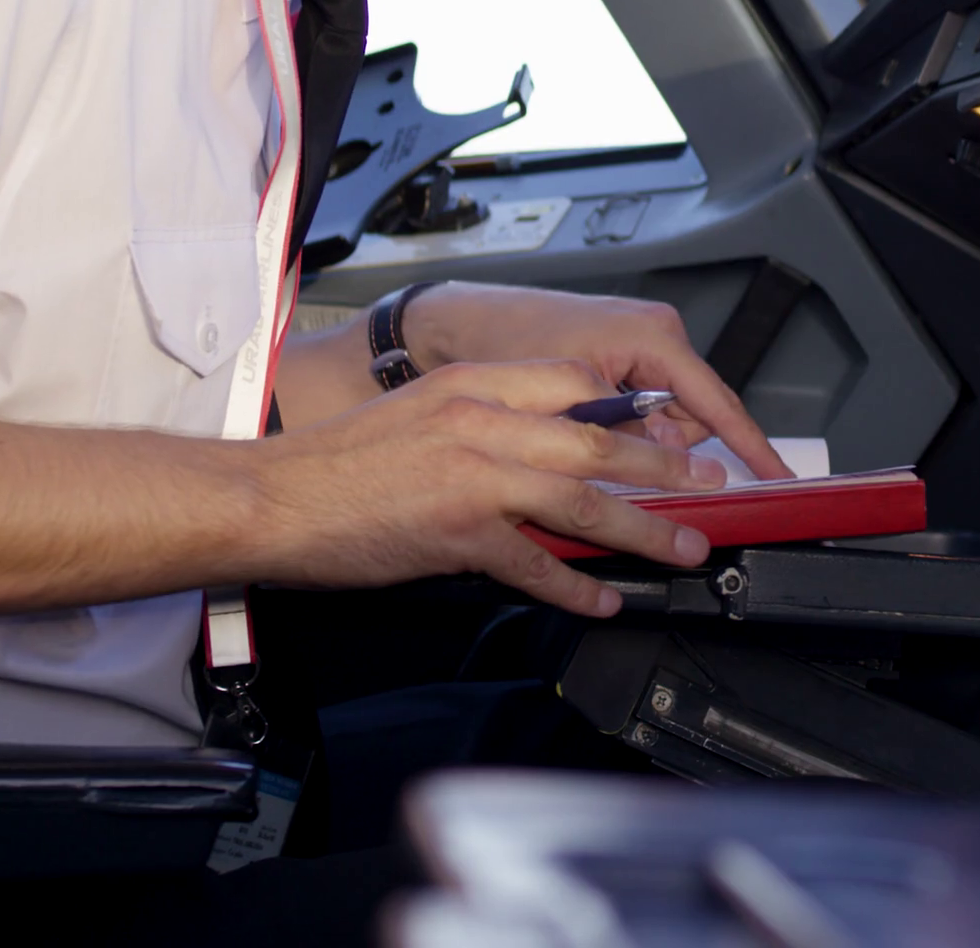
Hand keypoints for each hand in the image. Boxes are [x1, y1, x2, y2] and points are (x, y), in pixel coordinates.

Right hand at [250, 359, 729, 616]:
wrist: (269, 498)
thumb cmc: (336, 462)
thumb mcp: (421, 412)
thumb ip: (487, 421)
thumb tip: (552, 448)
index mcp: (473, 384)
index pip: (575, 381)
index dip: (630, 406)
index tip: (667, 426)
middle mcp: (481, 422)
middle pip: (598, 441)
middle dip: (665, 465)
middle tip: (710, 483)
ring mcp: (474, 478)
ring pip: (584, 500)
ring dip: (646, 528)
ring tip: (686, 546)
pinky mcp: (458, 534)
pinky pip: (536, 563)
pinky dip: (576, 585)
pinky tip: (603, 598)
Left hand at [403, 282, 792, 479]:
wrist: (451, 322)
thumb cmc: (500, 340)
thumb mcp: (565, 397)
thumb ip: (619, 434)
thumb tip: (659, 467)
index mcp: (653, 336)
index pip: (719, 403)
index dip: (752, 448)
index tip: (781, 479)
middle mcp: (653, 337)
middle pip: (692, 421)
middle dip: (673, 459)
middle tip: (653, 494)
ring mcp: (637, 350)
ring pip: (664, 426)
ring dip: (643, 453)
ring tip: (602, 463)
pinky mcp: (618, 362)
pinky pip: (641, 413)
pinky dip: (625, 440)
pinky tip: (597, 451)